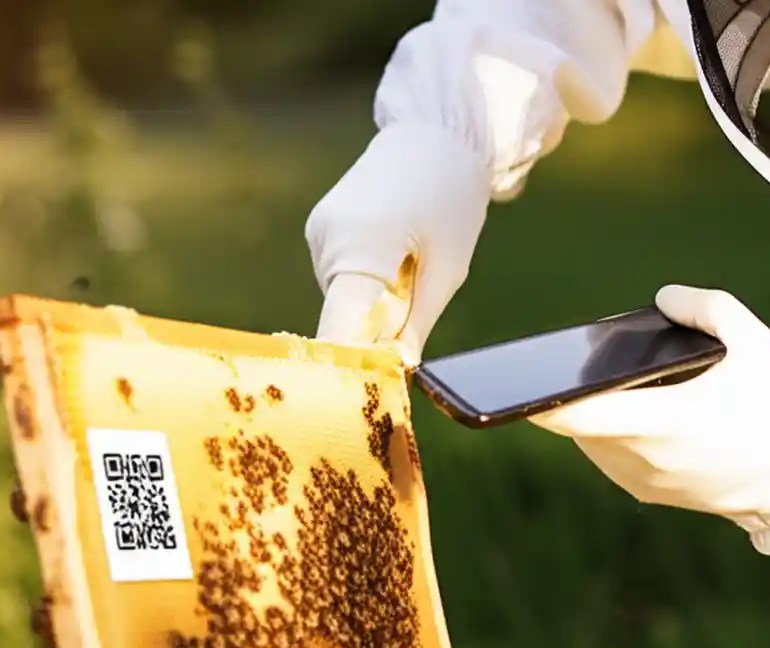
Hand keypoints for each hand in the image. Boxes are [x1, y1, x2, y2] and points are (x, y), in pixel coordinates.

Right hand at [305, 123, 491, 365]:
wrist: (437, 131)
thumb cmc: (451, 194)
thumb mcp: (448, 266)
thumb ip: (418, 322)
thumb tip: (398, 369)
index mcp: (357, 248)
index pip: (339, 331)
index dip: (354, 366)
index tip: (371, 393)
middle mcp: (325, 241)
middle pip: (342, 318)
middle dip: (376, 330)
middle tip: (418, 304)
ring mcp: (318, 233)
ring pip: (344, 298)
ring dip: (376, 301)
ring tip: (414, 262)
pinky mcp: (322, 228)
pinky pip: (344, 276)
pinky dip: (370, 280)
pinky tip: (397, 251)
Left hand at [530, 285, 769, 518]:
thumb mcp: (756, 344)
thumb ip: (709, 308)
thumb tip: (663, 298)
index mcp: (668, 422)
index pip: (586, 415)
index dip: (547, 401)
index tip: (518, 385)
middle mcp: (646, 457)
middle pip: (581, 423)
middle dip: (568, 393)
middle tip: (548, 366)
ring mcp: (641, 480)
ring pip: (590, 439)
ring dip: (589, 411)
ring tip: (585, 381)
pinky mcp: (643, 492)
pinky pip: (607, 453)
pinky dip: (607, 430)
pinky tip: (616, 405)